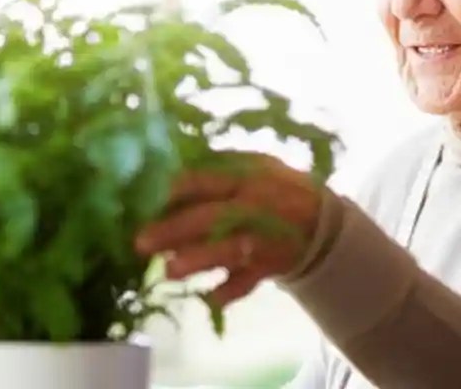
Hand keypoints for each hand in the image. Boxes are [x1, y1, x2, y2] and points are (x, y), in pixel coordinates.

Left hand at [135, 151, 321, 307]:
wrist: (320, 221)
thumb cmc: (274, 186)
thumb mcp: (254, 165)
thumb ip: (219, 165)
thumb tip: (172, 161)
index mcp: (246, 178)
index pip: (207, 180)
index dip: (177, 188)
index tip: (146, 195)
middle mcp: (252, 208)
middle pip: (210, 218)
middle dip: (175, 230)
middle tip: (140, 242)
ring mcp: (261, 240)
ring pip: (228, 251)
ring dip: (199, 260)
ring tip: (169, 271)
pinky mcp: (268, 266)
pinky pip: (248, 281)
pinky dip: (231, 292)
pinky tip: (209, 299)